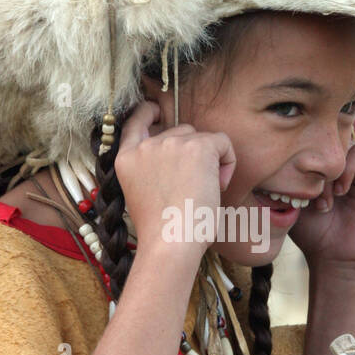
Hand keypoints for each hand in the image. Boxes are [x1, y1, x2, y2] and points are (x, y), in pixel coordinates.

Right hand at [114, 100, 235, 255]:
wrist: (169, 243)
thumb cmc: (161, 231)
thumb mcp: (142, 193)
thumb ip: (151, 170)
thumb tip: (180, 160)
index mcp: (126, 158)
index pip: (135, 121)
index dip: (149, 112)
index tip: (157, 110)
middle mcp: (145, 146)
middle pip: (179, 132)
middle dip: (191, 154)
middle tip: (193, 188)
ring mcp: (170, 143)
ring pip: (201, 137)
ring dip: (209, 160)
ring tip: (205, 191)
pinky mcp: (197, 147)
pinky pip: (222, 142)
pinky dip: (228, 161)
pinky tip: (220, 185)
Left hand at [289, 131, 354, 271]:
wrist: (337, 258)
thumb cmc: (313, 231)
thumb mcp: (292, 196)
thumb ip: (286, 171)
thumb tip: (272, 147)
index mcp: (327, 163)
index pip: (312, 137)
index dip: (298, 154)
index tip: (290, 184)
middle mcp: (345, 161)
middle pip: (326, 139)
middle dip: (313, 165)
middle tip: (306, 196)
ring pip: (342, 146)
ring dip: (329, 173)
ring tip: (322, 202)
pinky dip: (347, 170)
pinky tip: (339, 193)